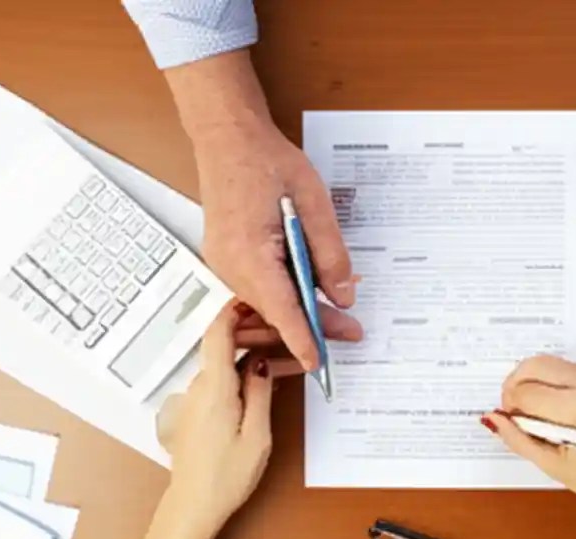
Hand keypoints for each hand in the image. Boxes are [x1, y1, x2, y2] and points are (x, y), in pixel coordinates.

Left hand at [156, 304, 274, 533]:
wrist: (193, 506)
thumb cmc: (225, 476)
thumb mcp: (257, 434)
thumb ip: (261, 392)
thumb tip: (264, 362)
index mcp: (214, 388)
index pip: (219, 333)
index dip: (236, 309)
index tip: (256, 296)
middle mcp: (200, 388)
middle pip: (227, 347)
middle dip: (258, 335)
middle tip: (291, 335)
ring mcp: (195, 400)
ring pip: (227, 366)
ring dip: (255, 359)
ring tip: (289, 363)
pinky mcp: (196, 412)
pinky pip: (221, 383)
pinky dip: (244, 377)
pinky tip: (266, 384)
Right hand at [166, 51, 362, 370]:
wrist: (226, 137)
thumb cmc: (267, 161)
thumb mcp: (313, 201)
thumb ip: (330, 253)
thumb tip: (343, 295)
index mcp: (248, 252)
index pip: (280, 309)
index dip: (302, 339)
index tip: (319, 365)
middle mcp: (228, 265)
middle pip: (274, 312)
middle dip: (313, 325)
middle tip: (353, 331)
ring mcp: (222, 263)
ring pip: (265, 303)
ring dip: (299, 311)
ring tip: (338, 315)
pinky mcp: (225, 258)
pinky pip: (257, 288)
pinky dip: (283, 295)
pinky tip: (309, 291)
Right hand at [484, 356, 575, 524]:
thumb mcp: (555, 467)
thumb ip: (519, 438)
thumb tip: (493, 418)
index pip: (525, 390)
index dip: (510, 404)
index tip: (511, 418)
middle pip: (538, 364)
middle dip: (518, 382)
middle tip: (516, 407)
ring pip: (557, 365)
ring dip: (541, 383)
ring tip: (543, 415)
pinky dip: (563, 386)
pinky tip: (567, 412)